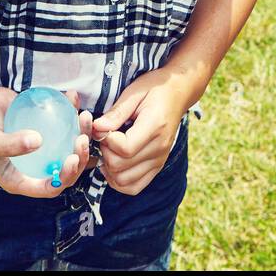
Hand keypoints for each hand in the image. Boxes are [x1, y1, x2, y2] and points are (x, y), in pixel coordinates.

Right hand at [0, 86, 93, 197]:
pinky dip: (71, 110)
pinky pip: (64, 122)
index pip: (49, 188)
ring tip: (83, 116)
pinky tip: (73, 96)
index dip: (65, 178)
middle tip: (82, 138)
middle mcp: (36, 165)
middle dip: (80, 157)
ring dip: (82, 133)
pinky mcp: (47, 127)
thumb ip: (10, 145)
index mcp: (21, 178)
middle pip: (65, 168)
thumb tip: (38, 142)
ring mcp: (43, 146)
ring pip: (70, 145)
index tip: (72, 159)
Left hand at [91, 69, 189, 195]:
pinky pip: (134, 187)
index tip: (103, 127)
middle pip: (121, 167)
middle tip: (104, 137)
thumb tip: (96, 128)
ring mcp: (159, 160)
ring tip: (109, 149)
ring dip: (110, 169)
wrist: (178, 93)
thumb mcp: (134, 92)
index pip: (124, 148)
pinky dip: (119, 180)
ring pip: (124, 182)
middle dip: (105, 153)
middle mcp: (159, 148)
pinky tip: (115, 163)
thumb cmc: (154, 89)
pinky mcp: (157, 166)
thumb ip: (116, 113)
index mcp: (155, 127)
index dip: (107, 140)